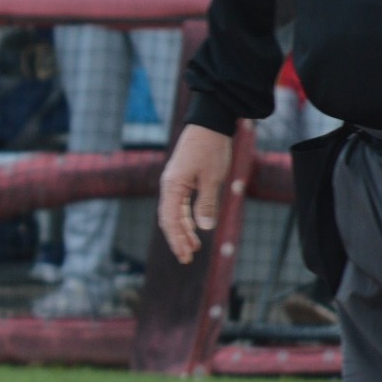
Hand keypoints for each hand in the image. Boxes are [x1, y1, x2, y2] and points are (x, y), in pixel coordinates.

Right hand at [158, 124, 236, 263]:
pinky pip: (180, 203)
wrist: (210, 122)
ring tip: (193, 246)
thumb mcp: (213, 178)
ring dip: (183, 230)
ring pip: (175, 213)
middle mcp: (169, 186)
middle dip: (178, 239)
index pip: (170, 220)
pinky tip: (194, 226)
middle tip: (187, 258)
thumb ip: (206, 204)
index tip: (185, 255)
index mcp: (172, 187)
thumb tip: (204, 228)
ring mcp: (174, 182)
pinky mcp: (182, 179)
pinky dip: (186, 217)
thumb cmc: (211, 148)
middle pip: (169, 219)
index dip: (177, 239)